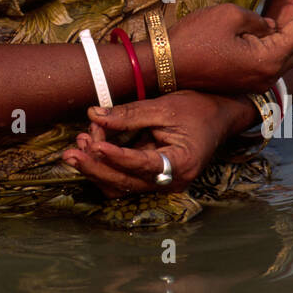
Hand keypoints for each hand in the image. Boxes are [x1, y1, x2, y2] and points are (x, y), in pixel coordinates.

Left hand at [62, 91, 231, 198]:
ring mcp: (161, 183)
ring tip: (78, 145)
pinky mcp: (152, 178)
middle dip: (96, 166)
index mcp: (181, 163)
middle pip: (126, 182)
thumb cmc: (199, 109)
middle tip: (71, 151)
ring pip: (120, 185)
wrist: (220, 116)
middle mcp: (172, 181)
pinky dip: (105, 165)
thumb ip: (130, 114)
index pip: (143, 165)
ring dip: (96, 168)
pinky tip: (91, 146)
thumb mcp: (165, 107)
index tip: (95, 145)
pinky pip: (123, 178)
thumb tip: (94, 114)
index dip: (117, 157)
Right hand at [168, 0, 292, 94]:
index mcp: (270, 61)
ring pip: (292, 46)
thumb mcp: (230, 16)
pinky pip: (274, 51)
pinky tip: (282, 9)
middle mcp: (270, 74)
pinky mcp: (248, 73)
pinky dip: (282, 30)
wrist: (164, 64)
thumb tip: (270, 25)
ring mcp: (260, 76)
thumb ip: (259, 19)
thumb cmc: (193, 38)